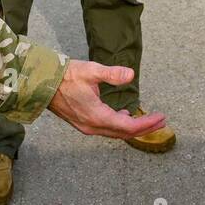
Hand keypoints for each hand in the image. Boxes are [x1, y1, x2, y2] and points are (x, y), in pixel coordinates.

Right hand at [47, 60, 165, 138]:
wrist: (42, 84)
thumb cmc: (66, 76)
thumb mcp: (91, 71)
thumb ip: (112, 74)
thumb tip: (130, 74)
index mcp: (97, 116)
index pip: (128, 126)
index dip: (146, 123)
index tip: (161, 117)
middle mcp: (92, 126)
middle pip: (124, 133)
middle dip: (144, 128)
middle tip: (161, 121)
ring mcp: (86, 127)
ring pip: (115, 133)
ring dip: (133, 128)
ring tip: (149, 120)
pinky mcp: (83, 123)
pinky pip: (106, 129)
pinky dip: (120, 125)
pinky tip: (124, 114)